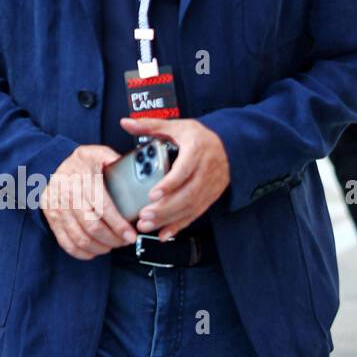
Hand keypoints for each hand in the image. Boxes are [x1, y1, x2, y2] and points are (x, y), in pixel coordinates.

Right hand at [42, 145, 137, 259]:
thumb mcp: (97, 153)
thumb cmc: (79, 162)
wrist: (50, 164)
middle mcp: (68, 194)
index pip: (102, 207)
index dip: (118, 225)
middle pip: (92, 226)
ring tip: (112, 245)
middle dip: (113, 239)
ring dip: (100, 247)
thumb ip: (116, 161)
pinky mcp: (52, 219)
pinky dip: (82, 252)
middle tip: (124, 241)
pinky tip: (94, 250)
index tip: (131, 235)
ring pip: (80, 238)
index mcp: (83, 178)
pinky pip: (66, 242)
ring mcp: (58, 208)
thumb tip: (138, 170)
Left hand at [121, 117, 229, 239]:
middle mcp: (206, 170)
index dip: (169, 184)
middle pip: (187, 194)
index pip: (184, 170)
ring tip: (148, 224)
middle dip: (165, 208)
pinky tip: (164, 233)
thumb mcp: (176, 126)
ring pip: (191, 207)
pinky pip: (195, 213)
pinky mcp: (210, 197)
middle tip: (144, 215)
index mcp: (197, 150)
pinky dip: (180, 225)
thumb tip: (126, 123)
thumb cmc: (199, 137)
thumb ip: (150, 125)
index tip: (153, 194)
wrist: (230, 146)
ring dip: (169, 219)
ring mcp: (210, 186)